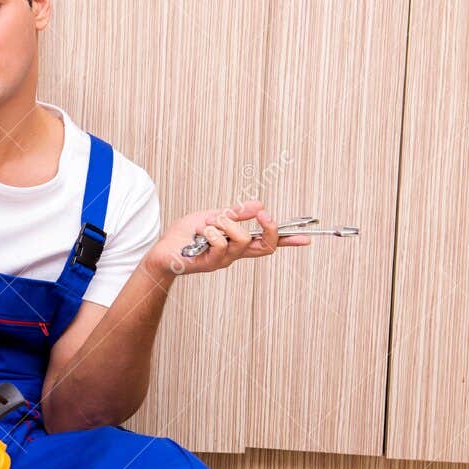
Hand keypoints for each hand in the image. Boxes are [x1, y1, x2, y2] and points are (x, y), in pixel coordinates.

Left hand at [144, 200, 311, 277]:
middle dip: (269, 227)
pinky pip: (220, 243)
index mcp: (237, 242)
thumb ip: (235, 213)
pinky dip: (211, 230)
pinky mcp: (211, 263)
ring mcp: (224, 261)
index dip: (287, 240)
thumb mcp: (212, 216)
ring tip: (209, 224)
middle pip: (266, 246)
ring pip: (241, 239)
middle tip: (263, 214)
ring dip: (226, 224)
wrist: (162, 250)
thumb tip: (260, 205)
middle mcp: (235, 254)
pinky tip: (200, 233)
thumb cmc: (185, 235)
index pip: (268, 242)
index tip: (306, 237)